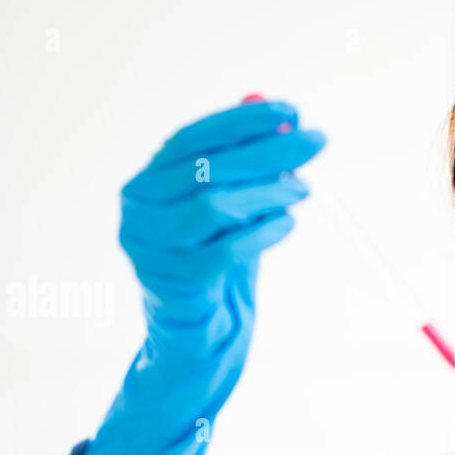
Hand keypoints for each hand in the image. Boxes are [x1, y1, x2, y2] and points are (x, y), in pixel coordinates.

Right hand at [63, 97, 326, 454]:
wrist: (197, 342)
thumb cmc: (216, 270)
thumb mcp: (230, 212)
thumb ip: (246, 167)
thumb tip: (281, 115)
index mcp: (145, 185)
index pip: (192, 138)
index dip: (242, 123)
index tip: (290, 111)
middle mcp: (136, 212)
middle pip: (206, 166)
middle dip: (269, 150)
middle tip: (319, 142)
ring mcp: (147, 249)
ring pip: (214, 203)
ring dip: (269, 192)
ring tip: (304, 192)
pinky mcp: (171, 284)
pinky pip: (225, 249)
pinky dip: (264, 232)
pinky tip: (287, 226)